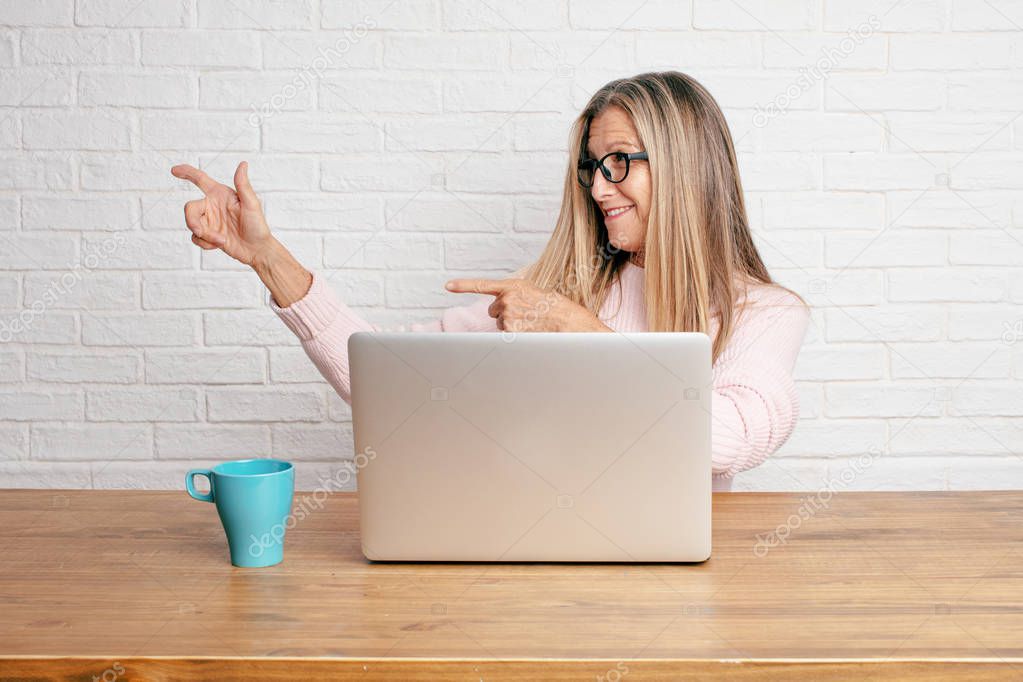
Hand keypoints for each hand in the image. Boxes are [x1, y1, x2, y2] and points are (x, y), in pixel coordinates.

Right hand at [170, 161, 275, 266]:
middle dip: (192, 221)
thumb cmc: (258, 225)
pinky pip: (196, 238)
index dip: (187, 172)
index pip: (200, 179)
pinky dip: (206, 244)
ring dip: (205, 235)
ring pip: (191, 225)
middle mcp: (212, 206)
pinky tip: (220, 244)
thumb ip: (243, 184)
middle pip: (189, 208)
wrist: (257, 250)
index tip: (174, 170)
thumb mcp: (252, 204)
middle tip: (200, 232)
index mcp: (220, 194)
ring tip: (222, 240)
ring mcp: (209, 221)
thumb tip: (243, 164)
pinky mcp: (208, 235)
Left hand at [445, 278, 610, 331]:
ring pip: (501, 324)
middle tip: (525, 315)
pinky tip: (529, 331)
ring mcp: (507, 316)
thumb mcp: (535, 293)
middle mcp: (506, 299)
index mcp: (513, 286)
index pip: (482, 285)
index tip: (447, 285)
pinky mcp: (510, 331)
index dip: (463, 285)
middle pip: (494, 310)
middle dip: (505, 314)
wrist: (569, 322)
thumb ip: (516, 296)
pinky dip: (514, 335)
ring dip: (512, 325)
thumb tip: (503, 309)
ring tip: (531, 323)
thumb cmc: (556, 308)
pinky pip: (505, 335)